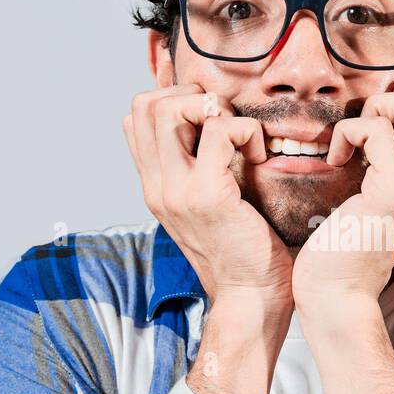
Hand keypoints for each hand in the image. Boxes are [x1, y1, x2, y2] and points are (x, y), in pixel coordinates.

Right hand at [123, 84, 293, 310]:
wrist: (251, 299)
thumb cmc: (243, 253)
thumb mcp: (210, 205)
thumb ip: (203, 169)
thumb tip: (216, 127)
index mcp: (155, 186)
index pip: (135, 118)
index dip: (169, 97)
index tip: (208, 112)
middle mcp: (157, 186)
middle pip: (144, 104)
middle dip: (189, 94)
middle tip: (224, 120)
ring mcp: (177, 190)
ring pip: (171, 108)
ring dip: (214, 107)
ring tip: (238, 136)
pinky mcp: (207, 194)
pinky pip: (219, 130)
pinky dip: (246, 131)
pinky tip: (259, 156)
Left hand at [292, 81, 393, 313]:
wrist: (337, 294)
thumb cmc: (345, 247)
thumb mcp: (377, 198)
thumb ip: (388, 165)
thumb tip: (378, 120)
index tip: (387, 123)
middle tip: (373, 124)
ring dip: (381, 107)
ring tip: (358, 138)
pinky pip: (377, 130)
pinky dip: (349, 132)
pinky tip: (337, 158)